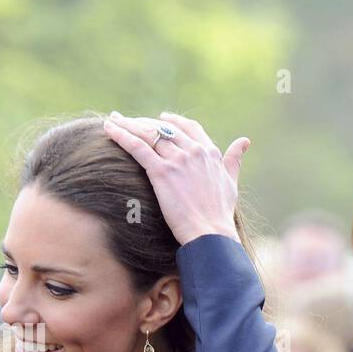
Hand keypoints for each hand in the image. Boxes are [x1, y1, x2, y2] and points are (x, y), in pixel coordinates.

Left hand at [102, 111, 247, 246]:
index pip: (189, 128)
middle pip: (164, 129)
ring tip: (113, 120)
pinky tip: (108, 128)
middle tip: (128, 120)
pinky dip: (121, 135)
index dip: (174, 122)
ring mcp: (177, 160)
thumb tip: (244, 141)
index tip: (162, 119)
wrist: (211, 233)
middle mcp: (193, 151)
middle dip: (144, 122)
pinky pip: (137, 147)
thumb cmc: (221, 213)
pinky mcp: (161, 171)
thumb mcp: (231, 182)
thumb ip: (233, 160)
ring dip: (128, 124)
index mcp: (209, 153)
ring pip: (148, 134)